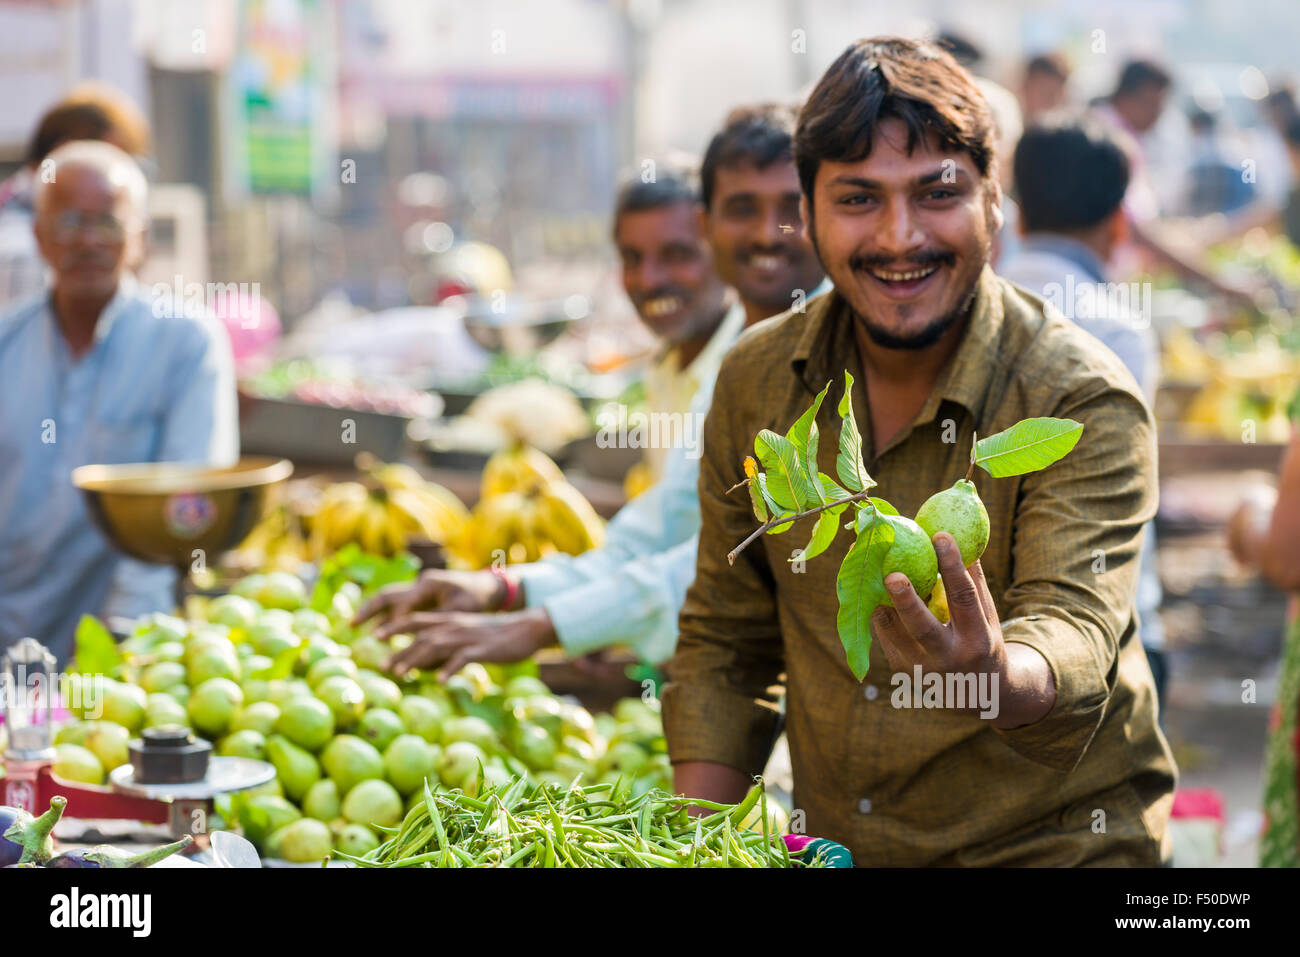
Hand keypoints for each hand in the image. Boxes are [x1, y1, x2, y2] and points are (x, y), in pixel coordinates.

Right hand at [351, 568, 506, 626]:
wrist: (488, 587)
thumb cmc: (477, 599)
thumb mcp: (462, 611)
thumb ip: (440, 624)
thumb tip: (424, 643)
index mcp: (428, 584)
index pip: (404, 604)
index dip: (394, 623)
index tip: (382, 639)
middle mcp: (419, 584)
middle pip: (387, 595)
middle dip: (368, 609)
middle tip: (351, 624)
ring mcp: (418, 589)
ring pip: (388, 600)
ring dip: (373, 613)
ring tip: (354, 626)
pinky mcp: (420, 597)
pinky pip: (397, 607)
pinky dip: (386, 617)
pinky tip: (378, 631)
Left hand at [376, 607, 556, 679]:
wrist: (526, 628)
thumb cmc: (495, 635)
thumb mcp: (468, 634)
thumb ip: (448, 643)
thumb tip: (428, 661)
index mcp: (450, 620)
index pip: (415, 619)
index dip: (394, 626)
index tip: (374, 635)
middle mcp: (454, 625)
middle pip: (421, 634)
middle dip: (399, 649)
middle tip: (381, 666)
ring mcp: (468, 637)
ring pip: (436, 645)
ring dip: (416, 659)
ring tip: (400, 674)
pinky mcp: (483, 649)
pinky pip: (463, 658)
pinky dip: (450, 669)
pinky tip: (441, 682)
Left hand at [869, 532, 1053, 728]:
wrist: (979, 693)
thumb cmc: (982, 640)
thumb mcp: (987, 616)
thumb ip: (973, 581)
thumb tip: (957, 536)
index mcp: (976, 639)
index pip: (964, 598)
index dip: (952, 566)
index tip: (939, 536)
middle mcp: (950, 658)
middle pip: (923, 627)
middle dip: (906, 601)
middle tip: (891, 574)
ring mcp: (923, 669)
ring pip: (894, 633)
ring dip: (879, 601)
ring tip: (867, 569)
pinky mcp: (902, 673)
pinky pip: (884, 637)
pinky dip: (877, 612)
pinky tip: (867, 590)